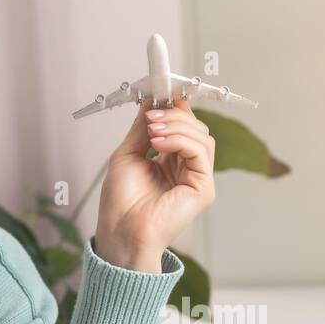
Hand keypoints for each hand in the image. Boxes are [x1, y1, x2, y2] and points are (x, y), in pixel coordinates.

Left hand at [95, 94, 216, 271]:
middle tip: (152, 116)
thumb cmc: (121, 201)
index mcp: (171, 161)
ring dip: (176, 126)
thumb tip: (151, 99)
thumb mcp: (129, 152)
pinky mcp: (203, 189)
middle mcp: (187, 169)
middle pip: (196, 128)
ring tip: (152, 131)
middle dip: (174, 115)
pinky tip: (159, 143)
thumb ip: (143, 127)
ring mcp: (198, 179)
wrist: (121, 230)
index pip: (184, 127)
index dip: (175, 108)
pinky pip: (201, 151)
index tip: (160, 93)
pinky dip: (181, 140)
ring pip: (202, 137)